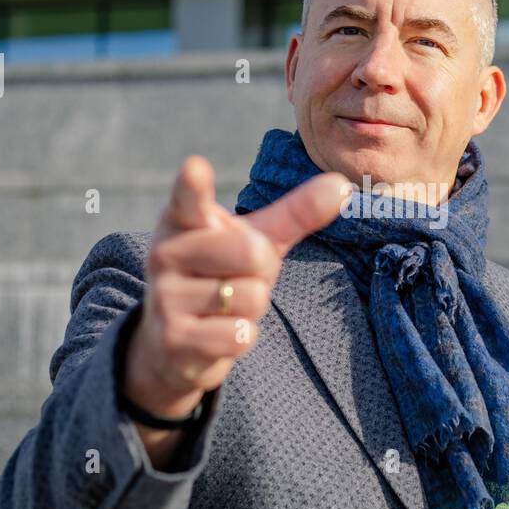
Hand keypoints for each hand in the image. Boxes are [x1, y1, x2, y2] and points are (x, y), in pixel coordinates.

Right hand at [124, 154, 350, 421]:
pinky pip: (240, 335)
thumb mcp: (257, 239)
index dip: (194, 184)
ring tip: (225, 307)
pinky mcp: (173, 339)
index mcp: (183, 220)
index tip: (196, 167)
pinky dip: (243, 336)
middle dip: (262, 272)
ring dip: (252, 309)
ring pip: (250, 298)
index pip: (189, 199)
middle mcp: (165, 253)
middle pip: (252, 254)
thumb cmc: (223, 274)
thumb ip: (296, 212)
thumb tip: (343, 185)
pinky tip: (218, 333)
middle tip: (237, 278)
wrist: (175, 341)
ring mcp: (164, 297)